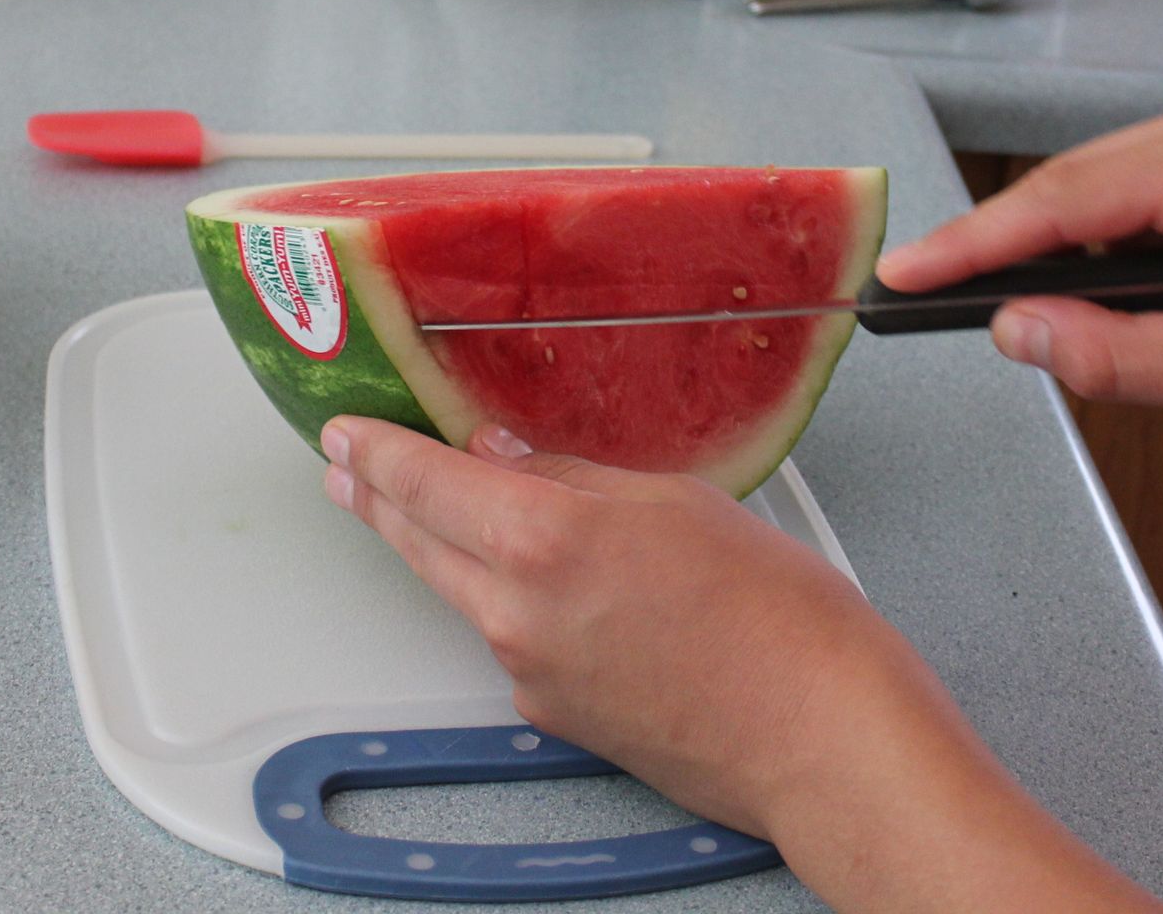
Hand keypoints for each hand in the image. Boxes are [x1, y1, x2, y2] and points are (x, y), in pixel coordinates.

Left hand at [319, 416, 1162, 911]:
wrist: (818, 732)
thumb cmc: (778, 614)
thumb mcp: (678, 501)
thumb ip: (573, 476)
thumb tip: (505, 457)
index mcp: (542, 537)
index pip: (420, 481)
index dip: (373, 451)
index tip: (344, 429)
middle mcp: (515, 610)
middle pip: (415, 542)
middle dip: (375, 499)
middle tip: (346, 467)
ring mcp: (527, 669)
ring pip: (457, 591)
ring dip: (435, 546)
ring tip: (427, 507)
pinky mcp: (550, 713)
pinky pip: (506, 638)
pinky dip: (503, 600)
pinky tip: (541, 582)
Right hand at [880, 80, 1162, 423]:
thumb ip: (1114, 357)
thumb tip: (1019, 333)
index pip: (1057, 202)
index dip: (970, 244)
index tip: (903, 270)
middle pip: (1071, 182)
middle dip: (1003, 244)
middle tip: (931, 293)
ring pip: (1103, 179)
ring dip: (1062, 239)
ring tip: (1013, 298)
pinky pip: (1143, 176)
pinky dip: (1108, 227)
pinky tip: (1095, 275)